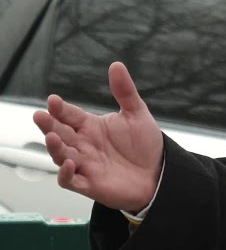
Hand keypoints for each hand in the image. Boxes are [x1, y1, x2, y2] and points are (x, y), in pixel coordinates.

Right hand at [32, 61, 163, 212]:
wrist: (160, 172)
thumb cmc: (145, 144)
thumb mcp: (136, 114)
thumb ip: (125, 91)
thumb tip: (116, 65)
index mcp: (90, 126)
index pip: (69, 115)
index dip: (61, 109)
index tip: (54, 100)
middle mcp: (83, 144)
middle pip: (60, 133)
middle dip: (49, 125)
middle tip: (41, 116)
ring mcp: (85, 164)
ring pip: (61, 155)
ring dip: (54, 147)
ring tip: (52, 136)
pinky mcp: (90, 184)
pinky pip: (70, 180)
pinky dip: (66, 174)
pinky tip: (69, 164)